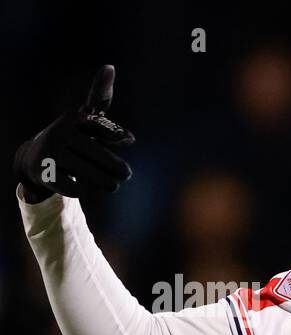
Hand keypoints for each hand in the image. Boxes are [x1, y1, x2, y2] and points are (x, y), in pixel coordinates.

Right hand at [14, 64, 134, 200]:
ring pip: (88, 173)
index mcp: (75, 119)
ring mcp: (52, 152)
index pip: (98, 125)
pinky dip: (82, 190)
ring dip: (106, 182)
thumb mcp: (85, 115)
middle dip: (116, 167)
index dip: (115, 133)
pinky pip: (73, 187)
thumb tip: (109, 66)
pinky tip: (85, 188)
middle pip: (98, 155)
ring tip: (114, 185)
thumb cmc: (73, 135)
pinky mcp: (45, 172)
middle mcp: (61, 133)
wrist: (38, 156)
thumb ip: (100, 97)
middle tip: (127, 174)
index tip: (130, 140)